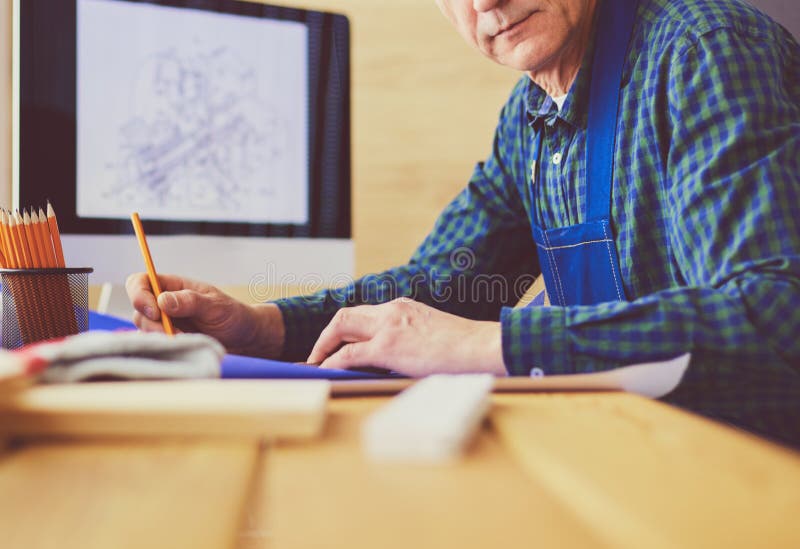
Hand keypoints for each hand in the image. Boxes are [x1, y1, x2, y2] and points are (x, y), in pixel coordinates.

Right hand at [125, 273, 284, 357]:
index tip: (155, 311)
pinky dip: (163, 346)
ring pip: (143, 327)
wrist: (244, 337)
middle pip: (138, 308)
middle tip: (172, 333)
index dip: (139, 294)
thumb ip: (190, 301)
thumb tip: (163, 300)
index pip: (141, 281)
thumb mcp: (216, 305)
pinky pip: (154, 342)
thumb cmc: (233, 315)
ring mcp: (165, 321)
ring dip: (158, 336)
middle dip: (151, 322)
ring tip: (184, 339)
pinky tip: (182, 346)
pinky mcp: (169, 338)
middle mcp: (164, 302)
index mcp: (174, 286)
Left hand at [306, 298, 506, 376]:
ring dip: (322, 347)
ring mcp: (388, 327)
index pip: (364, 313)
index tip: (336, 343)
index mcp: (403, 307)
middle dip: (326, 335)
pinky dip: (332, 362)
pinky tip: (325, 373)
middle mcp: (392, 310)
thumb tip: (396, 359)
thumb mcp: (432, 334)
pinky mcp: (388, 347)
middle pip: (345, 315)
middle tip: (318, 354)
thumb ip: (411, 338)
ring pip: (341, 328)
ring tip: (314, 365)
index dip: (345, 328)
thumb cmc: (465, 348)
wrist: (482, 347)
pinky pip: (348, 354)